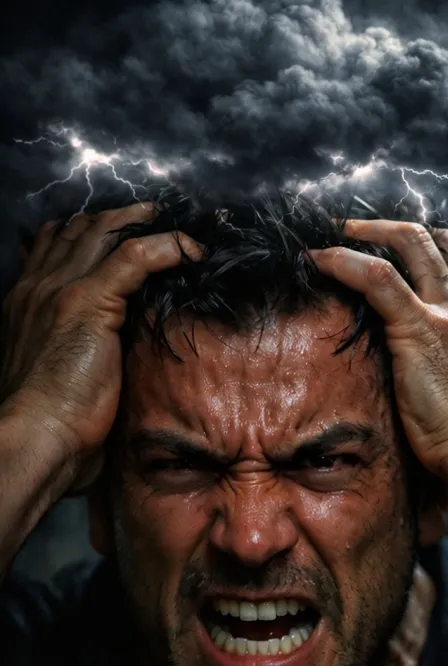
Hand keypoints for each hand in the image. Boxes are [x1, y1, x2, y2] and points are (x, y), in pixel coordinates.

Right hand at [0, 204, 200, 489]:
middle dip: (121, 217)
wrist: (37, 437)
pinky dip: (168, 246)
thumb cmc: (49, 422)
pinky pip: (135, 255)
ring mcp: (61, 289)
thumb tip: (101, 362)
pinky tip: (191, 251)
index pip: (55, 244)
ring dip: (145, 221)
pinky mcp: (89, 301)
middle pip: (80, 228)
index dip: (90, 232)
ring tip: (176, 223)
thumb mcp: (53, 376)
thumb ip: (70, 353)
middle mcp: (38, 286)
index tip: (123, 234)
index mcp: (26, 302)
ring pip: (105, 230)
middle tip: (156, 217)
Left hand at [309, 222, 447, 489]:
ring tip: (340, 233)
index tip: (410, 257)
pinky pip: (377, 277)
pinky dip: (344, 260)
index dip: (439, 254)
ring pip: (413, 243)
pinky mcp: (420, 328)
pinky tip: (318, 258)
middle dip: (401, 229)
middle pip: (443, 243)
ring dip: (371, 230)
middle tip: (366, 231)